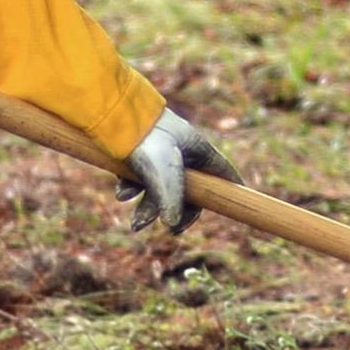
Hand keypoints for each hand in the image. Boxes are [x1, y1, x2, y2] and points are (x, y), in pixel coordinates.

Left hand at [118, 108, 238, 234]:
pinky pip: (136, 178)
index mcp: (197, 150)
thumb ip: (172, 203)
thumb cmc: (148, 143)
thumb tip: (171, 225)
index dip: (229, 188)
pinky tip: (122, 194)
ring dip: (148, 208)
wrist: (115, 118)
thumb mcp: (166, 177)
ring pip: (158, 187)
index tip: (234, 203)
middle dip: (177, 211)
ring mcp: (156, 151)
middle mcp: (179, 151)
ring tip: (136, 224)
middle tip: (172, 231)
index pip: (222, 173)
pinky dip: (130, 189)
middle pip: (186, 190)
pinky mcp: (133, 153)